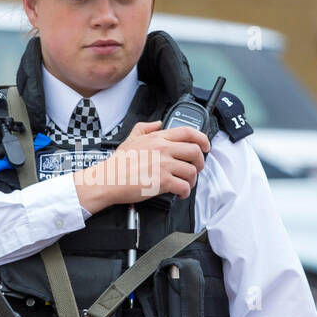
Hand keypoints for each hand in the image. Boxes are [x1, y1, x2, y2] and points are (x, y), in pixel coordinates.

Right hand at [73, 120, 209, 213]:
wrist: (109, 179)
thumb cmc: (119, 163)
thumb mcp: (131, 138)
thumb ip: (145, 128)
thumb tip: (157, 123)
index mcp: (158, 138)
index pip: (188, 132)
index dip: (203, 139)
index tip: (206, 146)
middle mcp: (163, 149)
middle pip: (195, 152)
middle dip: (200, 162)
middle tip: (196, 168)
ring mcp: (164, 165)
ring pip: (192, 171)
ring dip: (192, 180)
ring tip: (186, 183)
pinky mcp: (163, 181)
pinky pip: (184, 187)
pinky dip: (185, 192)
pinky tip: (180, 193)